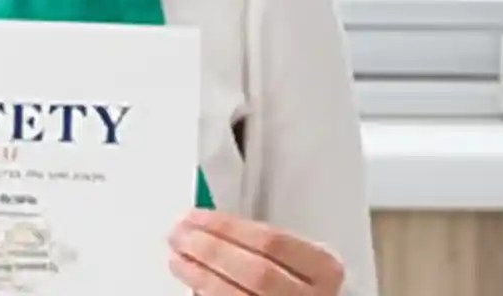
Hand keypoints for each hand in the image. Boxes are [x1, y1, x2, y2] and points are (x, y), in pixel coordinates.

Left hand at [167, 209, 344, 294]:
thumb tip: (209, 226)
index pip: (273, 241)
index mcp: (324, 270)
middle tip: (180, 235)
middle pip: (256, 271)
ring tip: (178, 258)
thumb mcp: (297, 258)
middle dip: (210, 250)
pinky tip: (193, 285)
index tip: (196, 217)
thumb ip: (264, 243)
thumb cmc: (298, 282)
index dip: (228, 227)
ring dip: (200, 276)